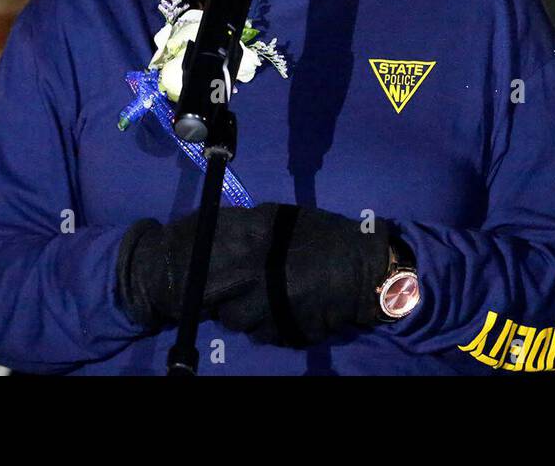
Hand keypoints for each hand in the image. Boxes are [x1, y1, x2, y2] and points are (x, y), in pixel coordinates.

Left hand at [115, 203, 391, 346]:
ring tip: (263, 299)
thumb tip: (213, 231)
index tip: (192, 272)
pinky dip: (266, 326)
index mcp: (251, 246)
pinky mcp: (281, 332)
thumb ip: (246, 226)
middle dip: (216, 297)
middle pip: (213, 300)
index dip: (196, 272)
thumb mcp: (279, 219)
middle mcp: (253, 279)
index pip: (203, 264)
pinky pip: (260, 334)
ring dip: (243, 313)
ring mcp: (266, 309)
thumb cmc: (322, 237)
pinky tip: (281, 310)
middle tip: (231, 291)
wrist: (363, 269)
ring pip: (234, 321)